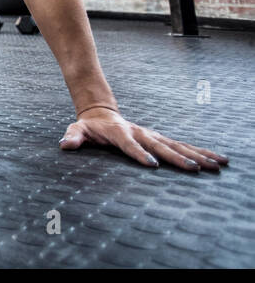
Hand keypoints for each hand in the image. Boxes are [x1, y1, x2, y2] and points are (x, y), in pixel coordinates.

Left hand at [60, 107, 227, 170]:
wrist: (101, 113)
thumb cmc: (88, 127)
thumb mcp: (77, 130)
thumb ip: (73, 137)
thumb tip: (65, 145)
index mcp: (120, 133)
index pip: (130, 144)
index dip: (139, 154)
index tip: (152, 165)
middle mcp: (140, 133)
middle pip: (160, 146)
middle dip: (178, 158)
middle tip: (195, 169)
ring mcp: (152, 135)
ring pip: (177, 145)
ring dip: (197, 155)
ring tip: (217, 165)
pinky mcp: (160, 138)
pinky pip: (182, 145)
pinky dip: (200, 152)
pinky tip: (217, 160)